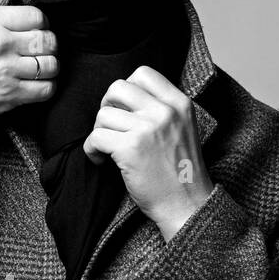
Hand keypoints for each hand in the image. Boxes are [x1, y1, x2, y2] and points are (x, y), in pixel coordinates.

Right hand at [0, 5, 57, 124]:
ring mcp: (7, 70)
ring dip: (49, 68)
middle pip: (47, 40)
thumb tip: (19, 23)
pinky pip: (45, 89)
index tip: (39, 32)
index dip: (42, 25)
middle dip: (49, 46)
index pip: (36, 16)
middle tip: (42, 52)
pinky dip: (46, 88)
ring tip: (40, 70)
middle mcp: (1, 42)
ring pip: (50, 65)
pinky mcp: (10, 95)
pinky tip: (37, 86)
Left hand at [83, 66, 214, 237]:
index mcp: (179, 103)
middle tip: (110, 127)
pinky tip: (101, 160)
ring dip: (98, 132)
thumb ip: (162, 109)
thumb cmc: (180, 173)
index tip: (124, 109)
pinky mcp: (130, 148)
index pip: (143, 74)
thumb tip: (126, 97)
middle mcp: (165, 112)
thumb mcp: (183, 129)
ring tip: (107, 149)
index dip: (126, 90)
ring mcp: (147, 129)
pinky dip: (92, 150)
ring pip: (103, 114)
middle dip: (107, 106)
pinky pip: (95, 137)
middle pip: (118, 88)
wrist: (187, 205)